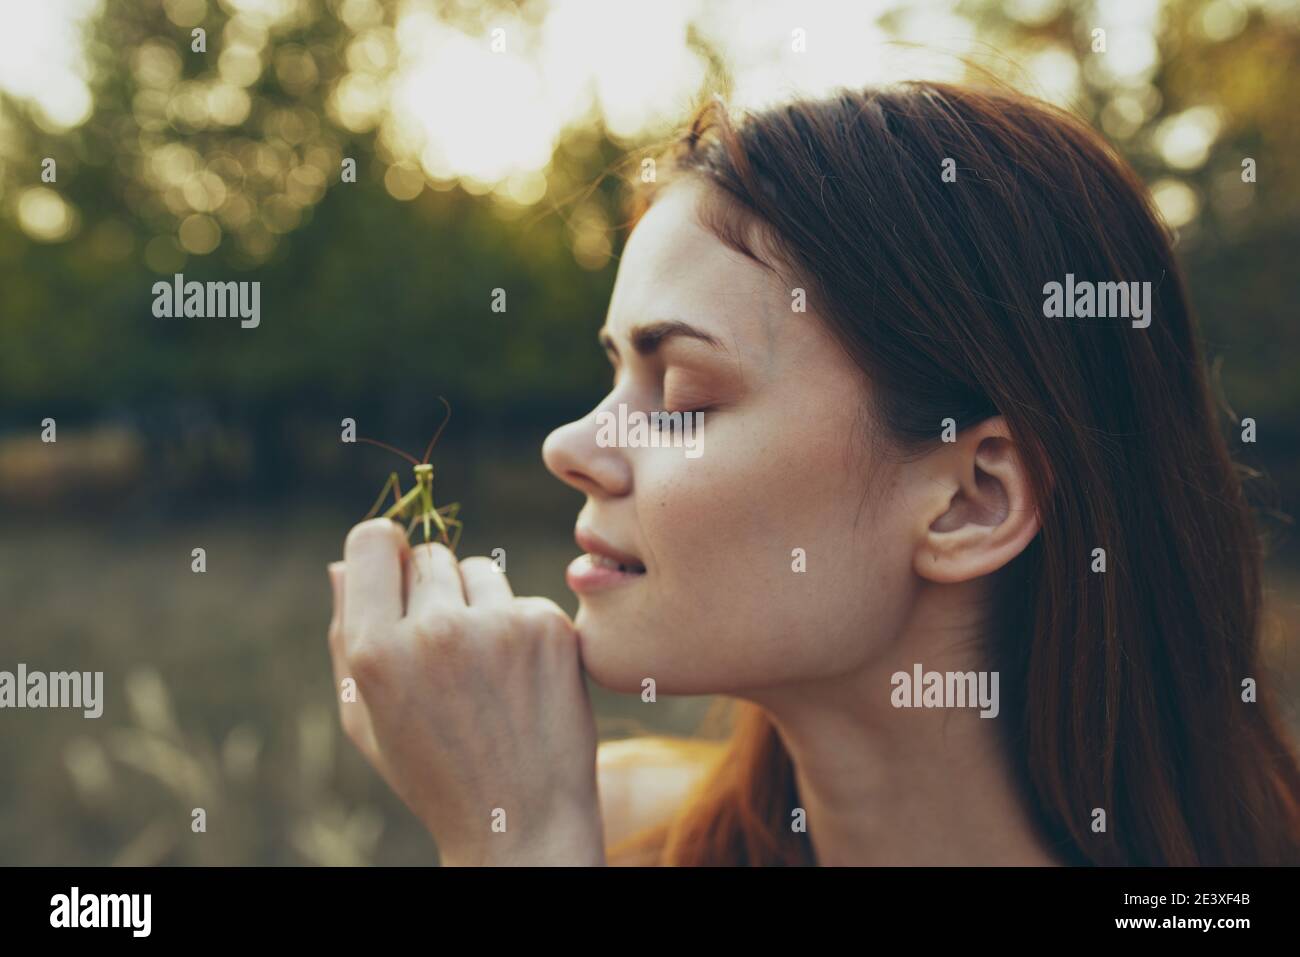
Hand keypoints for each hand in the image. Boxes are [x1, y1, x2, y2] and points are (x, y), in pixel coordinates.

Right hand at [327, 518, 605, 865]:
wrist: (522, 821)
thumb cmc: (432, 770)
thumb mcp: (366, 716)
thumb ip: (345, 636)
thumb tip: (343, 564)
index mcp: (376, 650)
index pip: (372, 540)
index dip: (384, 551)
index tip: (397, 573)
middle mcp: (436, 630)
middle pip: (429, 555)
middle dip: (432, 590)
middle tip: (445, 652)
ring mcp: (499, 625)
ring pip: (479, 570)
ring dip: (478, 604)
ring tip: (483, 671)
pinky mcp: (548, 627)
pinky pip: (521, 598)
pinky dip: (519, 628)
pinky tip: (520, 679)